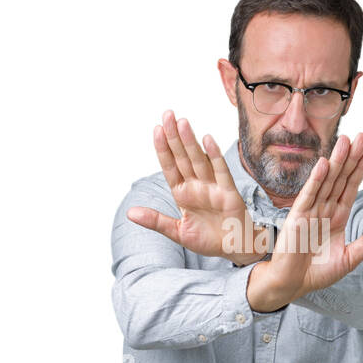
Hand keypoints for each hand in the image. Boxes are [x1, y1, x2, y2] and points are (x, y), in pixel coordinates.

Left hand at [127, 110, 266, 261]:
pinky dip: (214, 155)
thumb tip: (130, 213)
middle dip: (174, 136)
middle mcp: (196, 185)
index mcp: (182, 193)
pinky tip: (207, 140)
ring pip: (198, 159)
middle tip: (167, 114)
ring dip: (190, 141)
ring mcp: (212, 186)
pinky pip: (220, 171)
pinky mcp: (227, 192)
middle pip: (182, 156)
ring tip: (181, 122)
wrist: (233, 248)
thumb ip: (155, 221)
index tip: (155, 129)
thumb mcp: (176, 231)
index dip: (163, 148)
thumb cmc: (207, 238)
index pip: (170, 166)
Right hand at [246, 133, 362, 311]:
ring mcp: (310, 212)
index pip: (351, 187)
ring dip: (336, 161)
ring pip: (326, 182)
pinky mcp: (296, 218)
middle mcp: (324, 210)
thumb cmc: (316, 273)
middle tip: (361, 135)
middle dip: (350, 157)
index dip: (360, 168)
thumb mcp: (350, 258)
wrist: (292, 285)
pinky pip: (308, 196)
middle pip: (340, 178)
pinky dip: (315, 180)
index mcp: (337, 217)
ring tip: (345, 140)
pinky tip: (323, 164)